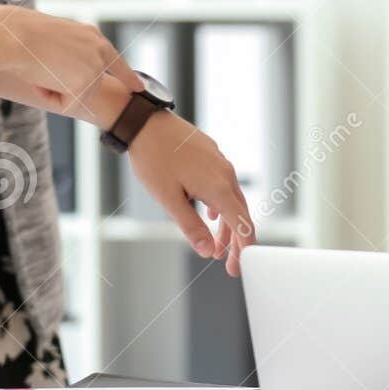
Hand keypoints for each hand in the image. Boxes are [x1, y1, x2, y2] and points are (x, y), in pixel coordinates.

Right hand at [0, 6, 138, 116]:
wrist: (9, 36)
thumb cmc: (17, 35)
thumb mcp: (51, 38)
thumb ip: (67, 53)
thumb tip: (65, 70)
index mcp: (91, 35)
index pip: (114, 60)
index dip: (127, 76)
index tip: (139, 88)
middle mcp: (99, 49)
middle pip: (87, 86)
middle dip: (62, 86)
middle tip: (40, 67)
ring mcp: (95, 66)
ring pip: (74, 96)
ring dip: (53, 91)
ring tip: (38, 69)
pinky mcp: (87, 83)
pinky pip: (66, 105)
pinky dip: (49, 98)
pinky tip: (39, 79)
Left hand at [125, 109, 254, 275]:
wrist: (145, 123)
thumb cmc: (153, 159)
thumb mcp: (168, 199)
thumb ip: (191, 226)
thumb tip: (206, 251)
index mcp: (218, 187)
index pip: (242, 223)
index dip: (243, 248)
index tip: (239, 266)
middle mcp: (225, 174)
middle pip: (240, 214)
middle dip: (235, 242)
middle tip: (227, 264)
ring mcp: (220, 163)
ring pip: (231, 200)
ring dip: (225, 225)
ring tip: (215, 245)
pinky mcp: (212, 156)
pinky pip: (224, 186)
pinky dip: (221, 206)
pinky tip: (210, 214)